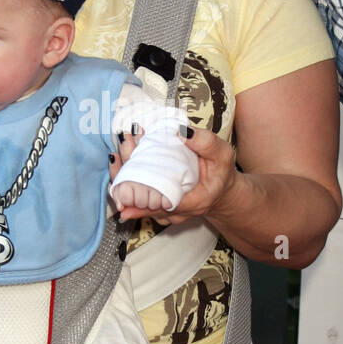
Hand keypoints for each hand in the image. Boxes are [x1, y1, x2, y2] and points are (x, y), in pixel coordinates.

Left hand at [111, 127, 237, 225]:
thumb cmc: (221, 173)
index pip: (164, 203)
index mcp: (194, 202)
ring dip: (125, 176)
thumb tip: (182, 131)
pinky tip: (122, 159)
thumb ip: (206, 143)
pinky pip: (138, 197)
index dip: (143, 192)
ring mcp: (164, 212)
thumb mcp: (222, 155)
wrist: (221, 189)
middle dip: (128, 177)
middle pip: (144, 202)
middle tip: (122, 149)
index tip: (129, 174)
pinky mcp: (157, 206)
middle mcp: (175, 212)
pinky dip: (128, 178)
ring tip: (120, 149)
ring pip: (138, 200)